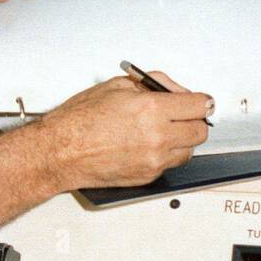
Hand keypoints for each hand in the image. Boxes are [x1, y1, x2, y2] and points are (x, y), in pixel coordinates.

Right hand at [37, 70, 213, 189]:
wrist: (60, 152)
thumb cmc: (79, 121)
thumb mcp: (116, 86)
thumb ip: (152, 84)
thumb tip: (173, 90)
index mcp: (151, 109)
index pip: (200, 105)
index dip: (200, 101)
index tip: (198, 102)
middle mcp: (157, 137)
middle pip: (201, 131)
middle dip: (193, 121)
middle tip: (180, 116)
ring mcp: (154, 160)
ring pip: (189, 151)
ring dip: (181, 140)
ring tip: (161, 131)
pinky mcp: (148, 176)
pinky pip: (170, 164)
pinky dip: (165, 155)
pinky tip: (146, 145)